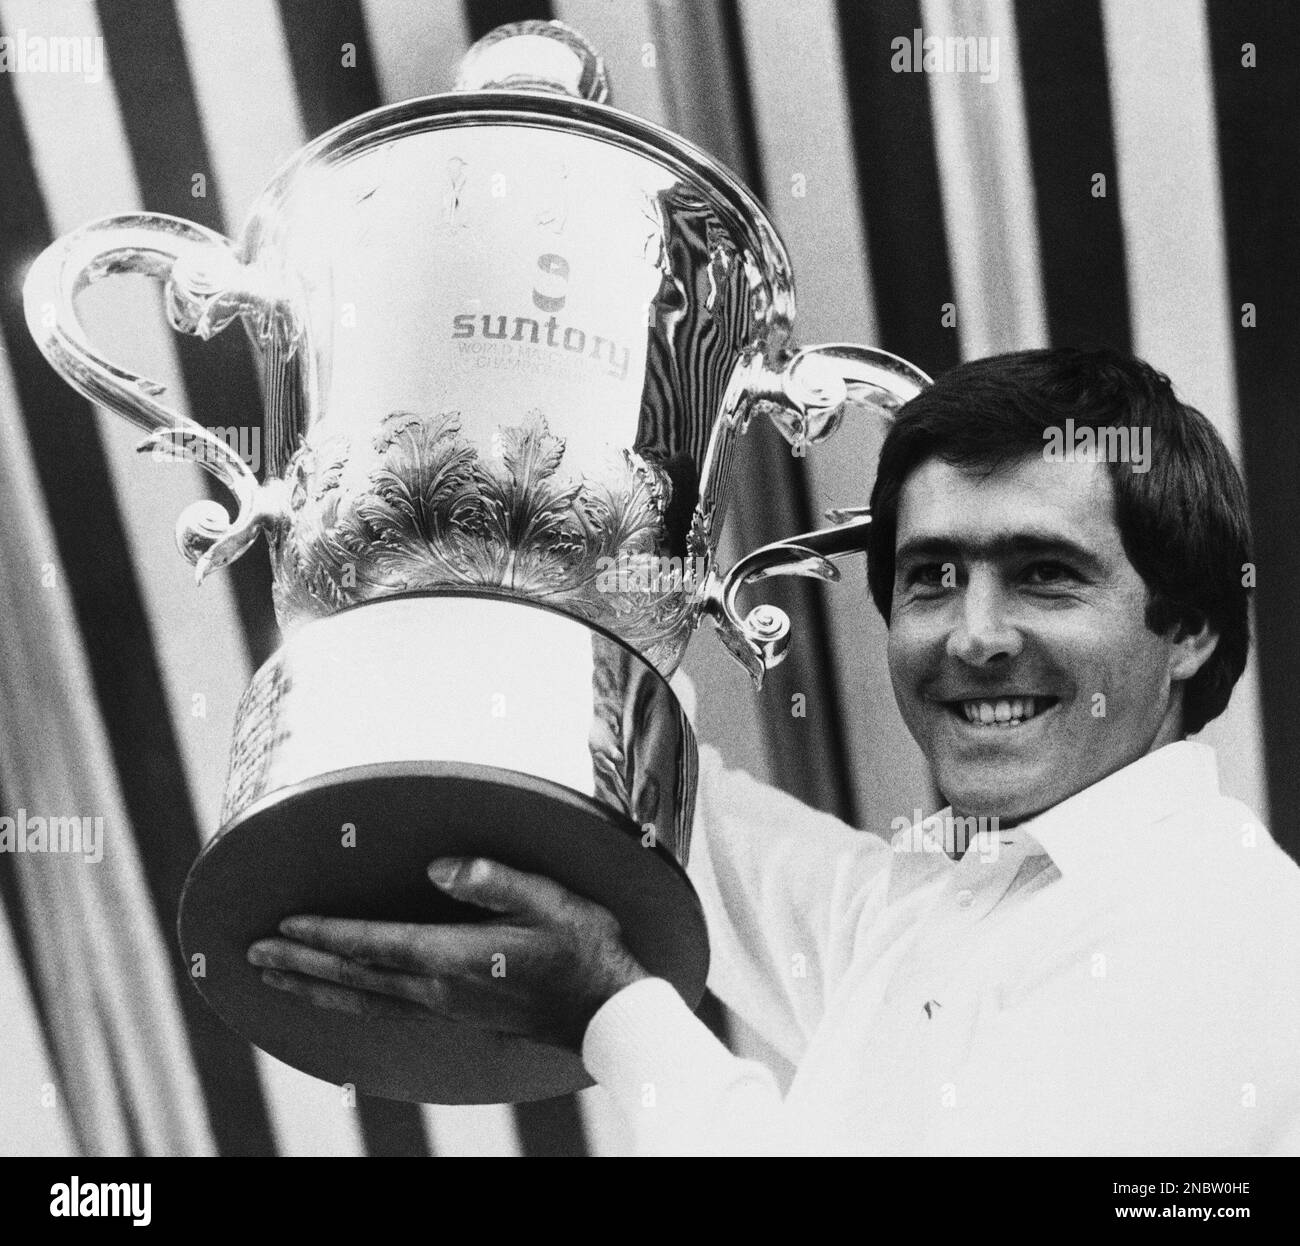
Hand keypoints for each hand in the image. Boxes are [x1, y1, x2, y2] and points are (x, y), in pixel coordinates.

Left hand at [246, 857, 649, 1051]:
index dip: (327, 934)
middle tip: (251, 954)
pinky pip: (383, 1010)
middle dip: (301, 964)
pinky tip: (337, 997)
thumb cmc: (581, 945)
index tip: (283, 925)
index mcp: (455, 958)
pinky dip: (347, 1002)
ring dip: (313, 987)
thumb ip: (491, 880)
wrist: (605, 1009)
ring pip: (362, 999)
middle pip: (354, 977)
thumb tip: (438, 867)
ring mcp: (443, 1008)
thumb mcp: (547, 900)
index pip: (376, 945)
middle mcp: (439, 990)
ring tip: (274, 978)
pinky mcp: (453, 1015)